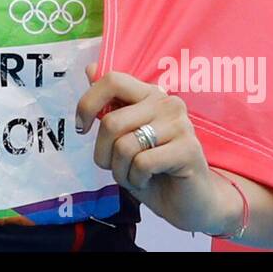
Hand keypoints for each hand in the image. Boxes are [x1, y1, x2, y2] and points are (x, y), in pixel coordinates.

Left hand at [75, 63, 239, 235]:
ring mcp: (180, 124)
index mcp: (150, 94)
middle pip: (111, 121)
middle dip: (103, 153)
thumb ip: (109, 106)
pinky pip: (142, 163)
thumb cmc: (153, 169)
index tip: (82, 128)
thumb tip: (91, 68)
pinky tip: (148, 180)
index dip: (88, 103)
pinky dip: (136, 179)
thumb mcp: (124, 137)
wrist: (190, 202)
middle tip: (115, 167)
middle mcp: (167, 103)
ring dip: (120, 170)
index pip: (112, 80)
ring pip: (124, 145)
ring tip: (135, 175)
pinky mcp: (188, 149)